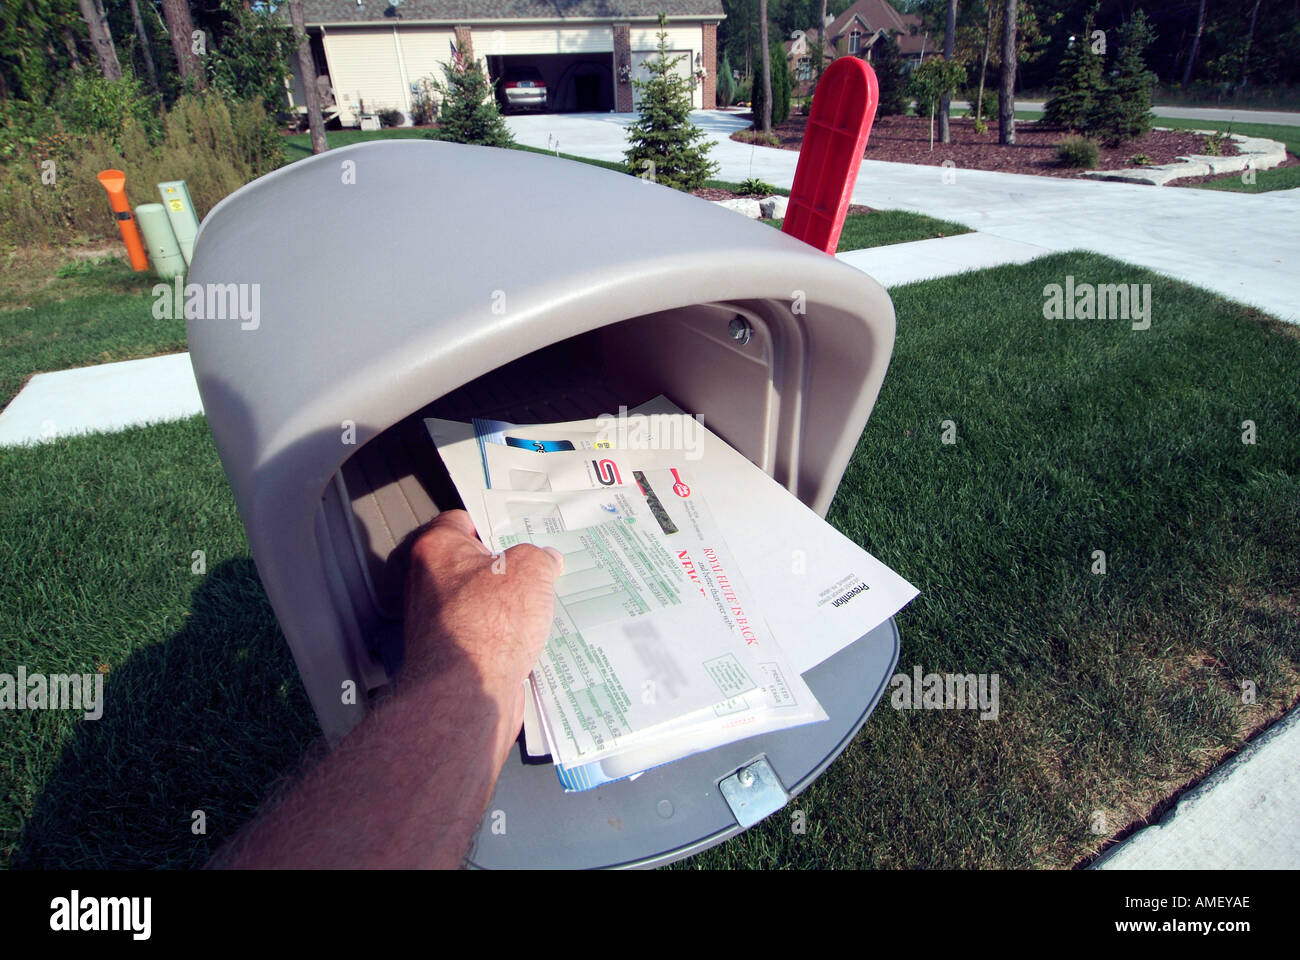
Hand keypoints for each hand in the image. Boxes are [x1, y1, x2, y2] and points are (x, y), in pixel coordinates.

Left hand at [402, 510, 562, 752]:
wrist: (468, 692)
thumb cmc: (488, 625)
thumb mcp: (531, 569)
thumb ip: (539, 557)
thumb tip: (545, 562)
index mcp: (437, 549)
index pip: (460, 521)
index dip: (492, 526)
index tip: (516, 535)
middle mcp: (426, 583)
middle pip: (468, 565)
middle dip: (502, 570)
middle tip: (532, 572)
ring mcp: (432, 621)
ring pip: (475, 602)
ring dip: (504, 607)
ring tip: (534, 610)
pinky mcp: (446, 654)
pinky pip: (478, 635)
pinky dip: (499, 637)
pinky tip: (524, 641)